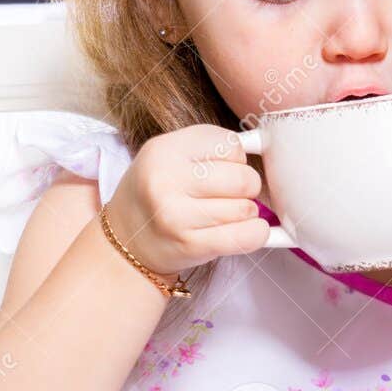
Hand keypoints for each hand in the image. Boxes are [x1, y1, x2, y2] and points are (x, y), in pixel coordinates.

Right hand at [105, 124, 268, 278]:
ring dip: (246, 213)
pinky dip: (255, 234)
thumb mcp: (170, 156)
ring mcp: (176, 215)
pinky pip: (246, 236)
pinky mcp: (190, 245)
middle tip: (229, 195)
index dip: (236, 159)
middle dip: (246, 188)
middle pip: (243, 178)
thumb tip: (265, 147)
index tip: (223, 169)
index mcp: (164, 150)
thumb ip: (210, 148)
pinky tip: (243, 231)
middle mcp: (166, 180)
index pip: (231, 145)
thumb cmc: (158, 193)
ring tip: (223, 215)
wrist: (126, 240)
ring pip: (246, 209)